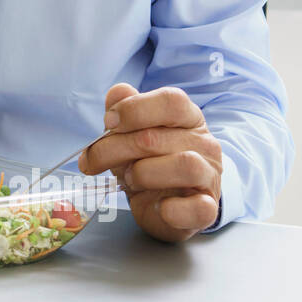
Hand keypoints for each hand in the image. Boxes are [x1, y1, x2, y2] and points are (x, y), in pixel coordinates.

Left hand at [79, 84, 221, 241]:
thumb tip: (118, 92)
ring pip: (184, 165)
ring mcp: (209, 176)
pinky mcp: (207, 209)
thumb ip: (125, 111)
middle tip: (92, 161)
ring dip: (143, 173)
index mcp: (187, 118)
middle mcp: (204, 144)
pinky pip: (198, 208)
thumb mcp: (132, 135)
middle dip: (113, 149)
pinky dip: (171, 209)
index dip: (135, 108)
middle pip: (156, 136)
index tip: (108, 122)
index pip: (171, 100)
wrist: (169, 205)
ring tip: (130, 180)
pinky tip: (156, 206)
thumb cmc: (149, 163)